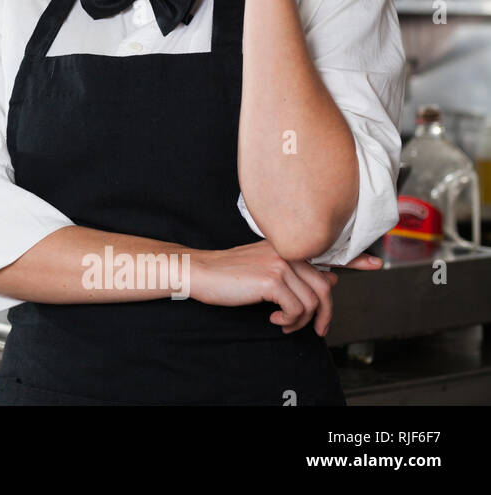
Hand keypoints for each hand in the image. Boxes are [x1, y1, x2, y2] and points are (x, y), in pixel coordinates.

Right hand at [190, 241, 380, 336]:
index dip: (355, 260)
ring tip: (284, 323)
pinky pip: (297, 309)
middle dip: (324, 315)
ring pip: (312, 302)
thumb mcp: (267, 269)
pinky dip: (289, 321)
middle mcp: (288, 251)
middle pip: (324, 288)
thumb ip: (297, 272)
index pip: (328, 252)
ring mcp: (280, 263)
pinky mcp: (272, 279)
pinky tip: (274, 320)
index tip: (376, 264)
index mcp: (287, 246)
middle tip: (317, 329)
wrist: (200, 272)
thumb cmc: (229, 273)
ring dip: (300, 322)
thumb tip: (329, 280)